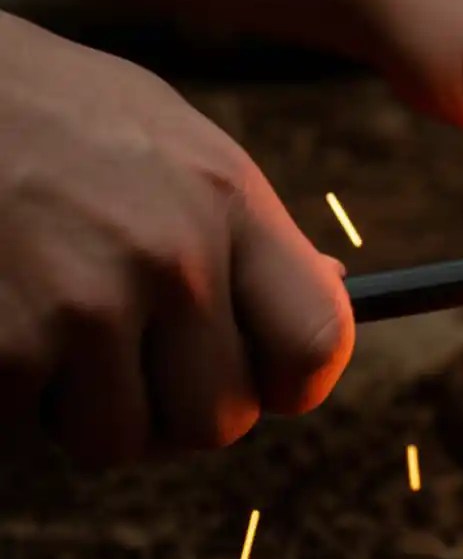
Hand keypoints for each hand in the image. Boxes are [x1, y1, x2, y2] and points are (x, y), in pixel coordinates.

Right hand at [0, 14, 353, 462]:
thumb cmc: (57, 115)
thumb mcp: (179, 143)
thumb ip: (251, 231)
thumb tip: (333, 291)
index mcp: (226, 203)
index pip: (314, 344)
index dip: (293, 383)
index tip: (262, 380)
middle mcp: (169, 258)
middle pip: (217, 421)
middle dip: (173, 408)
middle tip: (132, 359)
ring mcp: (82, 306)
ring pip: (117, 442)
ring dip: (85, 409)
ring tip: (55, 329)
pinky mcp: (3, 349)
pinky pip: (28, 431)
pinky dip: (13, 399)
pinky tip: (3, 320)